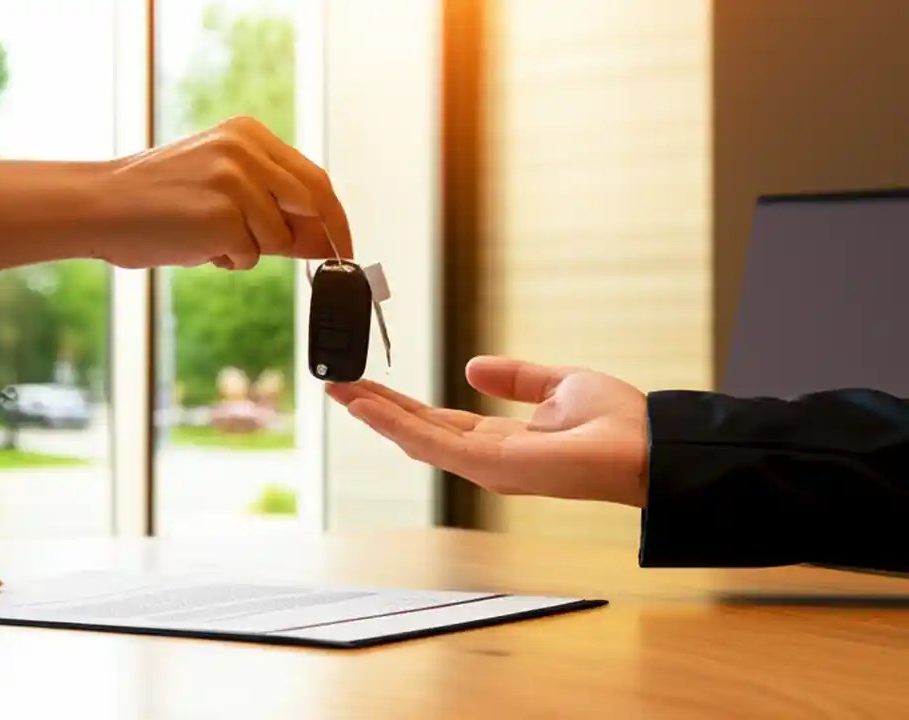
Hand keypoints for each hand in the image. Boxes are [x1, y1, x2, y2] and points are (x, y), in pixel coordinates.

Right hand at [94, 115, 351, 268]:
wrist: (100, 206)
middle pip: (313, 203)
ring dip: (253, 251)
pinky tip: (196, 245)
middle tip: (327, 262)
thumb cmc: (157, 202)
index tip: (344, 244)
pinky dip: (229, 260)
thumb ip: (272, 207)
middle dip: (320, 239)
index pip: (313, 176)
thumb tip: (325, 242)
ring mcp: (235, 181)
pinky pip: (250, 255)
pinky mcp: (223, 215)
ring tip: (210, 238)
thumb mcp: (220, 188)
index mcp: (248, 134)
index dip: (334, 215)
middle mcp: (246, 150)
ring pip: (279, 237)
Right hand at [326, 356, 649, 506]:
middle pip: (418, 431)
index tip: (369, 387)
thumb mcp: (559, 384)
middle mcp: (487, 458)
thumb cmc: (619, 423)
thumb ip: (516, 378)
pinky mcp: (489, 466)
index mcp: (501, 440)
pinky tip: (369, 407)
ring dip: (375, 414)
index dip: (402, 405)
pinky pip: (431, 442)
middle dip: (377, 409)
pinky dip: (395, 425)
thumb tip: (473, 367)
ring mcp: (485, 466)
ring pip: (415, 438)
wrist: (649, 447)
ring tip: (340, 391)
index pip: (439, 421)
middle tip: (337, 386)